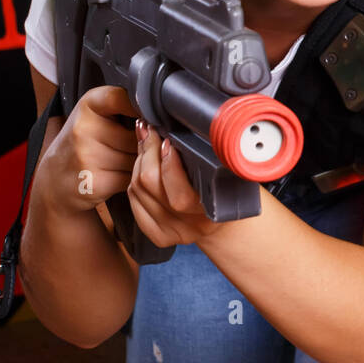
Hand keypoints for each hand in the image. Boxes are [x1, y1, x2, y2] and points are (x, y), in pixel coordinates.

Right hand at [39, 86, 136, 214]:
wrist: (56, 177)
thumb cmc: (86, 140)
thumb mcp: (98, 112)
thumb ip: (127, 106)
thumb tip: (165, 117)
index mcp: (89, 103)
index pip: (126, 98)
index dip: (142, 108)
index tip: (148, 114)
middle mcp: (84, 128)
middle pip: (138, 136)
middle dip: (142, 142)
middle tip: (129, 143)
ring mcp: (87, 156)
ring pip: (137, 159)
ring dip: (138, 162)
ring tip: (121, 158)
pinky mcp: (94, 182)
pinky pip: (131, 179)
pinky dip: (131, 178)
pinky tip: (116, 173)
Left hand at [126, 120, 217, 248]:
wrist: (226, 218)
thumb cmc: (230, 188)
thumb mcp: (228, 173)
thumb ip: (213, 158)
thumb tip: (184, 128)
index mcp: (210, 215)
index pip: (179, 195)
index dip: (169, 163)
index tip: (168, 138)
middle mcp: (188, 227)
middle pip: (150, 186)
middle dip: (148, 152)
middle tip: (151, 132)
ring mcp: (170, 233)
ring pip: (138, 189)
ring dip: (140, 162)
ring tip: (149, 143)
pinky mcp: (156, 234)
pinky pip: (133, 200)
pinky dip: (135, 179)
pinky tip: (143, 166)